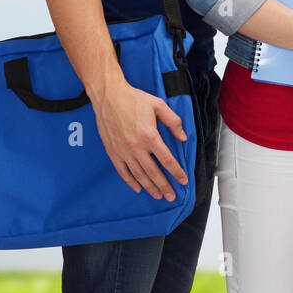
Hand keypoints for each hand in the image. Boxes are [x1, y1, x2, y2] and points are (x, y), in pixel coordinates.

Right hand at [91, 77, 189, 198]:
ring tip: (158, 195)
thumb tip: (183, 137)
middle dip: (164, 185)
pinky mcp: (113, 152)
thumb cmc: (134, 99)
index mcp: (150, 135)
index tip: (183, 180)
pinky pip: (123, 171)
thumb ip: (173, 121)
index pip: (166, 159)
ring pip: (138, 174)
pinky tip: (138, 188)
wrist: (109, 97)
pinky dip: (131, 182)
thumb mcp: (159, 105)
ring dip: (149, 187)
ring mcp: (123, 151)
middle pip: (153, 172)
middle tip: (171, 196)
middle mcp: (136, 147)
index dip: (176, 172)